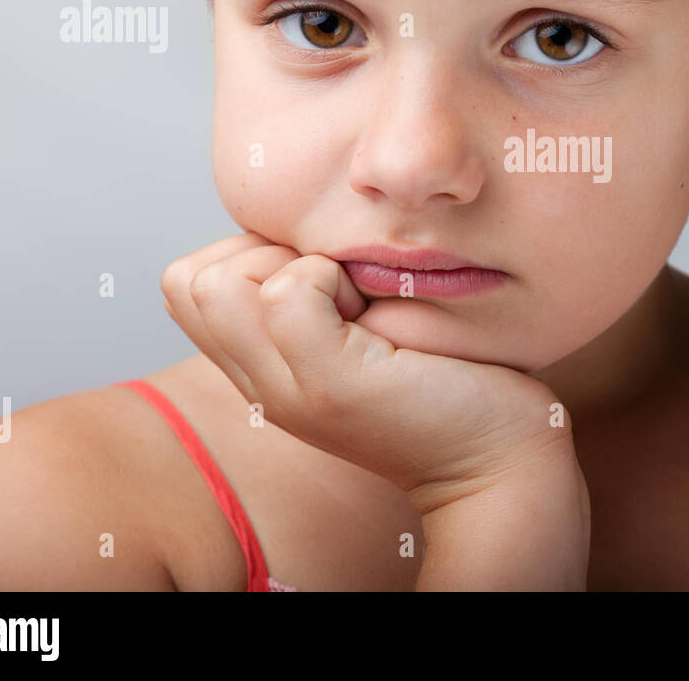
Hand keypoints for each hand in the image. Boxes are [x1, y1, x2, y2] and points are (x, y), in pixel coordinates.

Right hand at [159, 232, 578, 514]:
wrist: (503, 459)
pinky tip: (381, 316)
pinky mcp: (332, 386)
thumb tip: (293, 228)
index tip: (327, 283)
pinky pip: (288, 291)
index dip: (248, 256)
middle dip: (263, 255)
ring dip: (296, 265)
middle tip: (345, 292)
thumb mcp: (359, 332)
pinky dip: (335, 278)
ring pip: (219, 281)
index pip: (185, 283)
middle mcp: (260, 386)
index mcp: (261, 370)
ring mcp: (288, 391)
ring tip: (360, 304)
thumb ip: (312, 296)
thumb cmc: (449, 379)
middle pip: (185, 279)